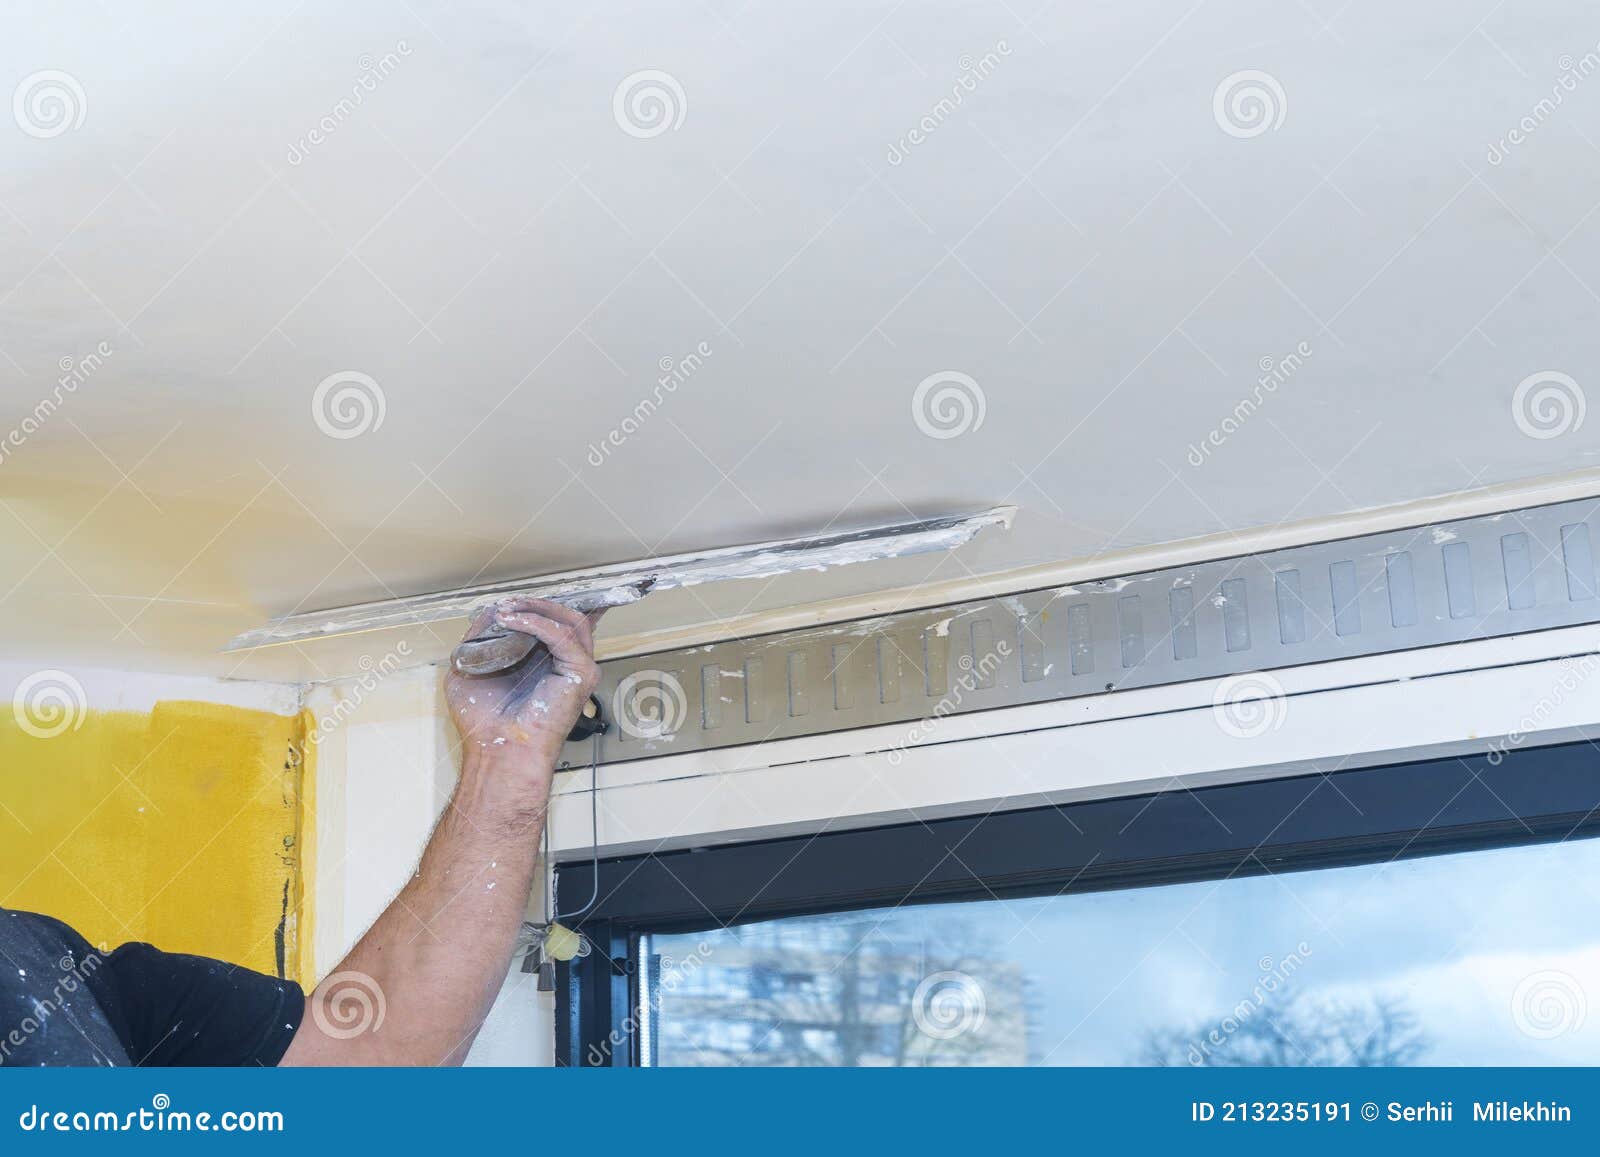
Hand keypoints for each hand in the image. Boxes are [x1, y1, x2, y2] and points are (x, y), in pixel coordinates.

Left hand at [445, 597, 603, 761]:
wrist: (496, 749)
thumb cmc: (485, 721)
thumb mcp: (470, 666)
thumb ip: (480, 637)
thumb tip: (492, 610)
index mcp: (545, 662)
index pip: (553, 622)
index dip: (534, 607)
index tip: (508, 602)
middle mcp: (564, 663)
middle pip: (566, 615)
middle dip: (535, 603)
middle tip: (509, 604)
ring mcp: (577, 668)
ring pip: (571, 620)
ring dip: (537, 608)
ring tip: (510, 610)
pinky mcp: (581, 673)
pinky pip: (564, 635)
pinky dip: (538, 623)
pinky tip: (514, 622)